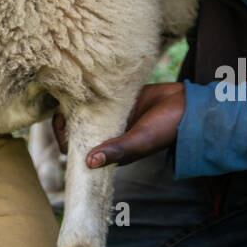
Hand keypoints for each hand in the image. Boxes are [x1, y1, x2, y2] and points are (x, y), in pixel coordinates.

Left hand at [52, 82, 185, 168]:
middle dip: (66, 119)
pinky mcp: (118, 100)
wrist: (187, 105)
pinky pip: (98, 98)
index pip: (79, 149)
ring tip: (69, 91)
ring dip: (76, 104)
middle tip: (62, 103)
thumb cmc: (166, 129)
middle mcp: (109, 135)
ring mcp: (112, 117)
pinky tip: (82, 84)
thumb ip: (117, 150)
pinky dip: (89, 93)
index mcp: (112, 151)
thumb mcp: (140, 141)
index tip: (60, 122)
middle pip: (78, 129)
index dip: (65, 138)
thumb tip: (89, 162)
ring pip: (85, 112)